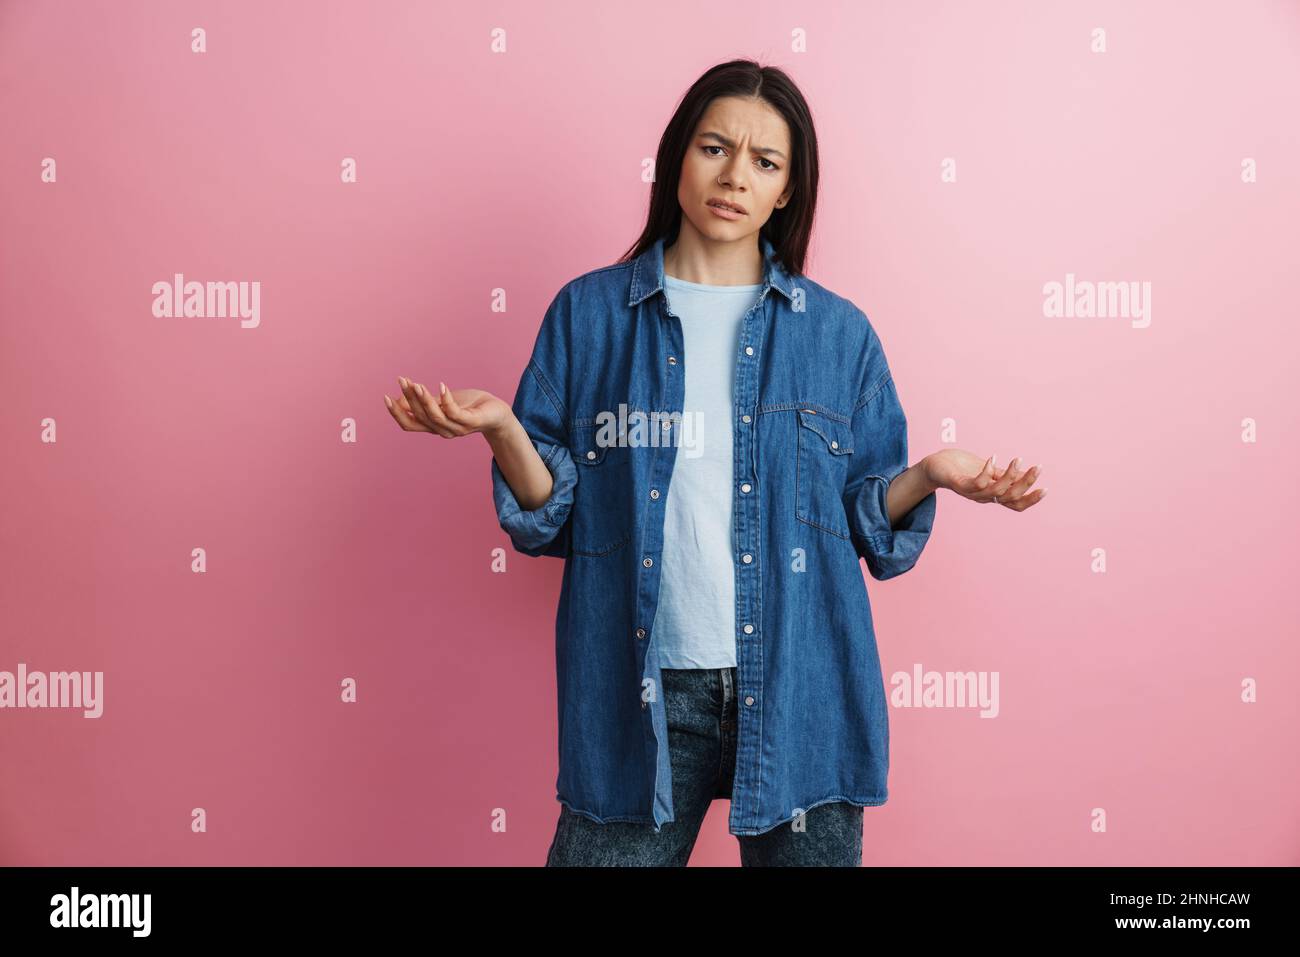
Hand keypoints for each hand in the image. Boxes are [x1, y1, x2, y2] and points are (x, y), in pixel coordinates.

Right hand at [383, 376, 510, 438]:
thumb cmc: (469, 406)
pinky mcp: (471, 422)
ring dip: (424, 400)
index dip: (396, 413)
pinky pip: (455, 413)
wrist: (497, 413)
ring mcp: (457, 428)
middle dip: (408, 399)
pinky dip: (446, 400)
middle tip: (402, 381)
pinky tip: (441, 386)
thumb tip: (400, 397)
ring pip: (434, 416)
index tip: (385, 396)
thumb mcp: (442, 401)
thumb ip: (424, 401)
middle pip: (419, 418)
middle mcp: (442, 430)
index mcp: (433, 426)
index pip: (409, 424)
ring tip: (417, 384)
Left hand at [922, 449, 1045, 510]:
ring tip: (1018, 459)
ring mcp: (971, 492)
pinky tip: (993, 458)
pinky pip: (976, 483)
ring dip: (1010, 476)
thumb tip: (1024, 474)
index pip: (1015, 503)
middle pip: (1010, 497)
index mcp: (993, 494)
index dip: (1031, 499)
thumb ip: (1004, 475)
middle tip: (1038, 467)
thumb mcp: (987, 471)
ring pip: (996, 491)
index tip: (1046, 488)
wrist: (934, 467)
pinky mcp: (959, 484)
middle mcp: (983, 496)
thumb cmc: (962, 468)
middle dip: (1026, 483)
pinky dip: (987, 471)